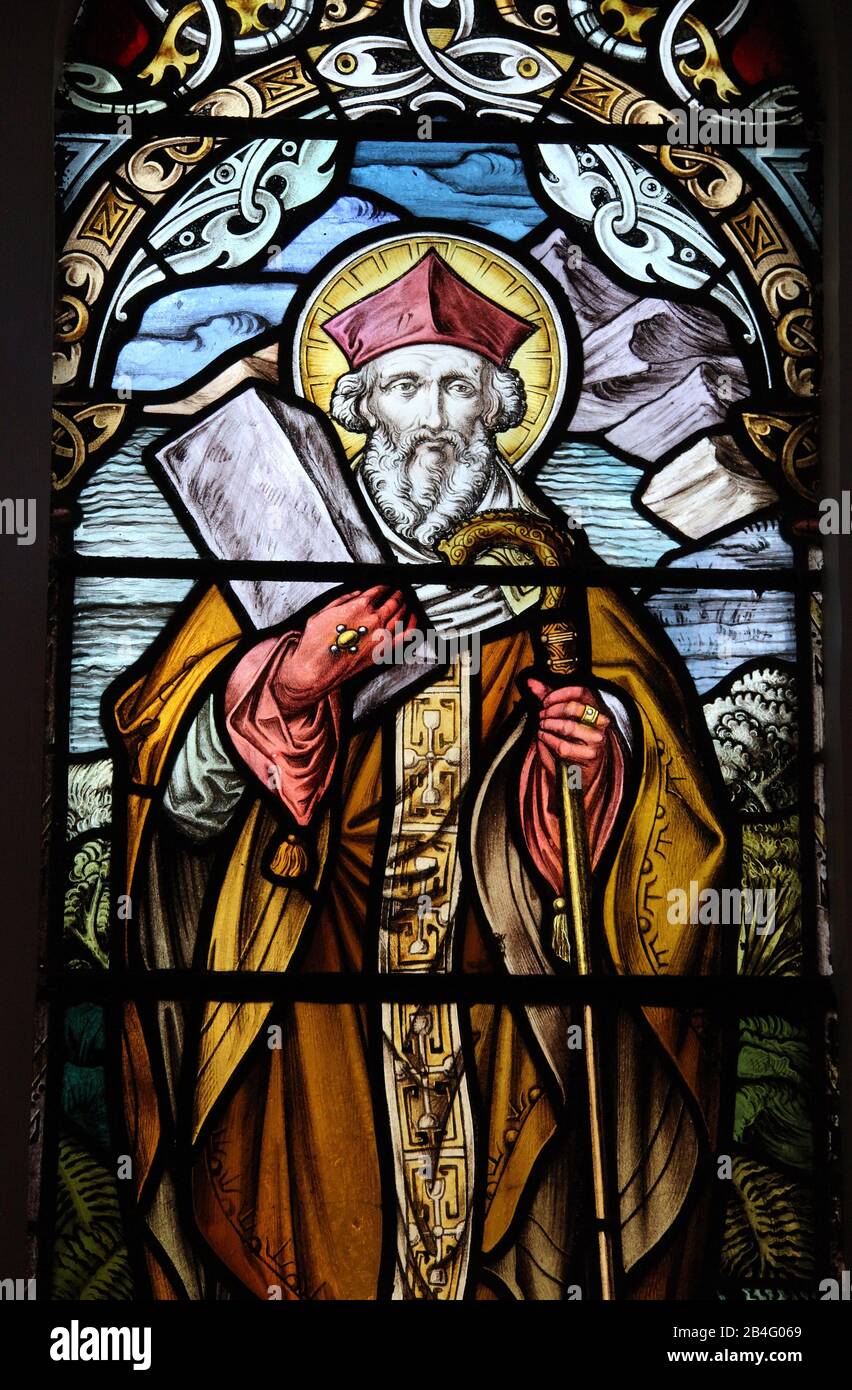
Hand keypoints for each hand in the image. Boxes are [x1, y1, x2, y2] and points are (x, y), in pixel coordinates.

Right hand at [275, 586, 414, 709]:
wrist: (315, 670)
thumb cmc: (315, 646)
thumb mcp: (321, 614)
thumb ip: (341, 600)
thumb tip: (354, 593)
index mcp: (357, 607)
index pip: (377, 590)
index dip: (383, 586)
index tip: (384, 586)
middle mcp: (372, 620)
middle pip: (392, 601)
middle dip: (396, 593)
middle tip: (398, 591)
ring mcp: (380, 636)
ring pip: (400, 615)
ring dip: (404, 605)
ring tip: (404, 601)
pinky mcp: (383, 652)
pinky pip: (406, 636)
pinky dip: (412, 624)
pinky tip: (413, 619)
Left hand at [527, 679, 610, 780]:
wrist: (582, 768)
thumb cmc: (571, 737)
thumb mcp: (560, 715)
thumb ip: (548, 696)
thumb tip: (531, 682)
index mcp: (596, 707)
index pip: (582, 691)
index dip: (560, 694)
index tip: (544, 701)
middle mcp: (601, 722)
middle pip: (574, 708)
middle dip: (552, 711)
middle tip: (541, 715)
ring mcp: (597, 739)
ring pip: (568, 727)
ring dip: (549, 726)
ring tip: (541, 727)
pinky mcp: (591, 755)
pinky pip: (563, 746)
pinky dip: (548, 741)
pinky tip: (542, 738)